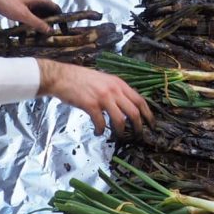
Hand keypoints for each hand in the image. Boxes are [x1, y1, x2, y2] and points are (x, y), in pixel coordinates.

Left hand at [0, 0, 60, 34]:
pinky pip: (27, 16)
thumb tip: (50, 30)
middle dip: (47, 25)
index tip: (62, 29)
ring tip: (34, 38)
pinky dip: (27, 24)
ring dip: (36, 26)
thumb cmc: (7, 2)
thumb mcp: (23, 15)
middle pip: (46, 13)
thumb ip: (38, 23)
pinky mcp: (19, 5)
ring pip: (36, 15)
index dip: (60, 19)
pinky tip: (22, 34)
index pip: (55, 8)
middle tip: (46, 37)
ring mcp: (26, 2)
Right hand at [37, 59, 152, 136]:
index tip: (151, 124)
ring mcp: (103, 98)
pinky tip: (98, 132)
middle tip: (138, 136)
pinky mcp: (91, 105)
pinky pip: (101, 123)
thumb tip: (125, 105)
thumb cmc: (81, 79)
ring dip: (120, 132)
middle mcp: (114, 90)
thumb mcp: (104, 80)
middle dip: (138, 127)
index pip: (140, 100)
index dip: (148, 114)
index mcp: (119, 83)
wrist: (62, 76)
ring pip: (120, 120)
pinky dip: (101, 131)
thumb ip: (115, 90)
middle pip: (134, 112)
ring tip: (118, 137)